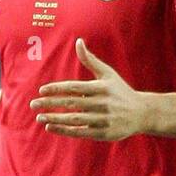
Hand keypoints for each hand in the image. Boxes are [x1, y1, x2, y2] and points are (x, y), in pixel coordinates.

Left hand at [29, 38, 146, 140]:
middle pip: (71, 103)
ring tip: (39, 116)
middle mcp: (102, 103)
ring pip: (74, 119)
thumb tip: (78, 41)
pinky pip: (80, 132)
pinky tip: (51, 127)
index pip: (74, 88)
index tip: (42, 90)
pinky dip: (64, 130)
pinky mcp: (103, 133)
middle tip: (33, 104)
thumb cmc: (121, 91)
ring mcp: (102, 119)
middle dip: (51, 103)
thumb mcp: (108, 74)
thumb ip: (90, 60)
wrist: (142, 113)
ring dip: (55, 118)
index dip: (57, 89)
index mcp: (101, 87)